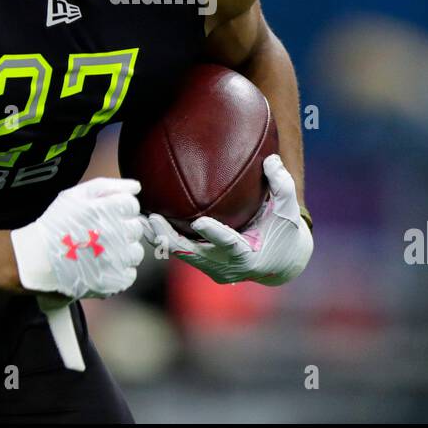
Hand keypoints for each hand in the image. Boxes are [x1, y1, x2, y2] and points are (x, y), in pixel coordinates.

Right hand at [10, 176, 147, 300]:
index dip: (118, 209)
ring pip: (136, 252)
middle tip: (99, 234)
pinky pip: (130, 273)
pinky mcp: (115, 280)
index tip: (104, 216)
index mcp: (109, 209)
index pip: (132, 205)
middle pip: (136, 228)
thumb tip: (136, 187)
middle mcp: (117, 233)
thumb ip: (109, 186)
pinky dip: (118, 272)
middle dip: (121, 229)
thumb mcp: (76, 195)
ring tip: (100, 251)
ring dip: (122, 251)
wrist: (38, 260)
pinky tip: (101, 266)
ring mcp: (118, 258)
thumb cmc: (55, 225)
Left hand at [144, 154, 312, 285]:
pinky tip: (147, 222)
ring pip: (182, 255)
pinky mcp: (204, 266)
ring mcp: (214, 269)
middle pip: (194, 254)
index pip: (231, 244)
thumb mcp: (288, 211)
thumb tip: (270, 159)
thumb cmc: (285, 233)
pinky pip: (181, 252)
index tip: (200, 222)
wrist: (280, 264)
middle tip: (154, 219)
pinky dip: (164, 238)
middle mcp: (228, 266)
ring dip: (160, 238)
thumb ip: (281, 185)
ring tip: (140, 219)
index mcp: (250, 255)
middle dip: (172, 238)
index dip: (215, 234)